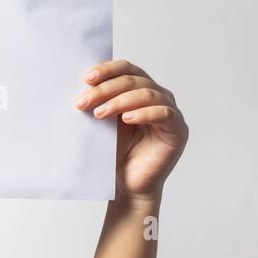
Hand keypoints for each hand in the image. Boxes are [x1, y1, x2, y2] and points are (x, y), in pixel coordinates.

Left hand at [74, 59, 188, 204]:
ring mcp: (170, 112)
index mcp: (140, 91)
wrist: (127, 187)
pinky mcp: (177, 131)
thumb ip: (99, 104)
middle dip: (106, 89)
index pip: (127, 70)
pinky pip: (164, 114)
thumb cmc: (116, 157)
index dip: (108, 70)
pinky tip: (127, 119)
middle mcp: (158, 97)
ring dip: (120, 101)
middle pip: (134, 81)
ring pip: (147, 94)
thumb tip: (80, 88)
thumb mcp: (104, 126)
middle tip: (84, 102)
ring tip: (100, 113)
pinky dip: (144, 113)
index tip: (87, 78)